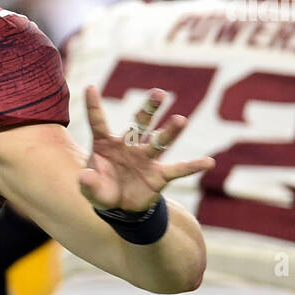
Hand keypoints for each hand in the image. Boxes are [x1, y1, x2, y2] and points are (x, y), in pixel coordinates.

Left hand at [78, 85, 214, 212]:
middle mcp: (129, 146)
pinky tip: (208, 162)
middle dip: (149, 109)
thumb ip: (88, 183)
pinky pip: (178, 169)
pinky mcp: (159, 175)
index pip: (99, 122)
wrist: (120, 207)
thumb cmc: (102, 190)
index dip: (94, 106)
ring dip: (170, 132)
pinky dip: (193, 166)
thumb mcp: (91, 190)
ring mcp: (146, 159)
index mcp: (106, 144)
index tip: (89, 87)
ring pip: (160, 141)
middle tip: (158, 93)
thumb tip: (86, 176)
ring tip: (181, 120)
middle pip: (140, 123)